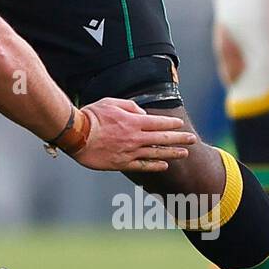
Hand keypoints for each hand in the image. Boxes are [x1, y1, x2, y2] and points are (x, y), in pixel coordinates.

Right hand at [65, 97, 195, 172]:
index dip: (171, 123)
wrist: (76, 135)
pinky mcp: (122, 163)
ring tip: (184, 153)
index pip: (159, 122)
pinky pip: (143, 166)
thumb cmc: (92, 116)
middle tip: (192, 139)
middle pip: (163, 138)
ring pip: (156, 153)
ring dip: (172, 153)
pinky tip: (164, 165)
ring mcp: (130, 152)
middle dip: (180, 138)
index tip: (180, 124)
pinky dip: (155, 166)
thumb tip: (143, 114)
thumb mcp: (111, 102)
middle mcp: (135, 137)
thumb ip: (130, 106)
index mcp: (133, 121)